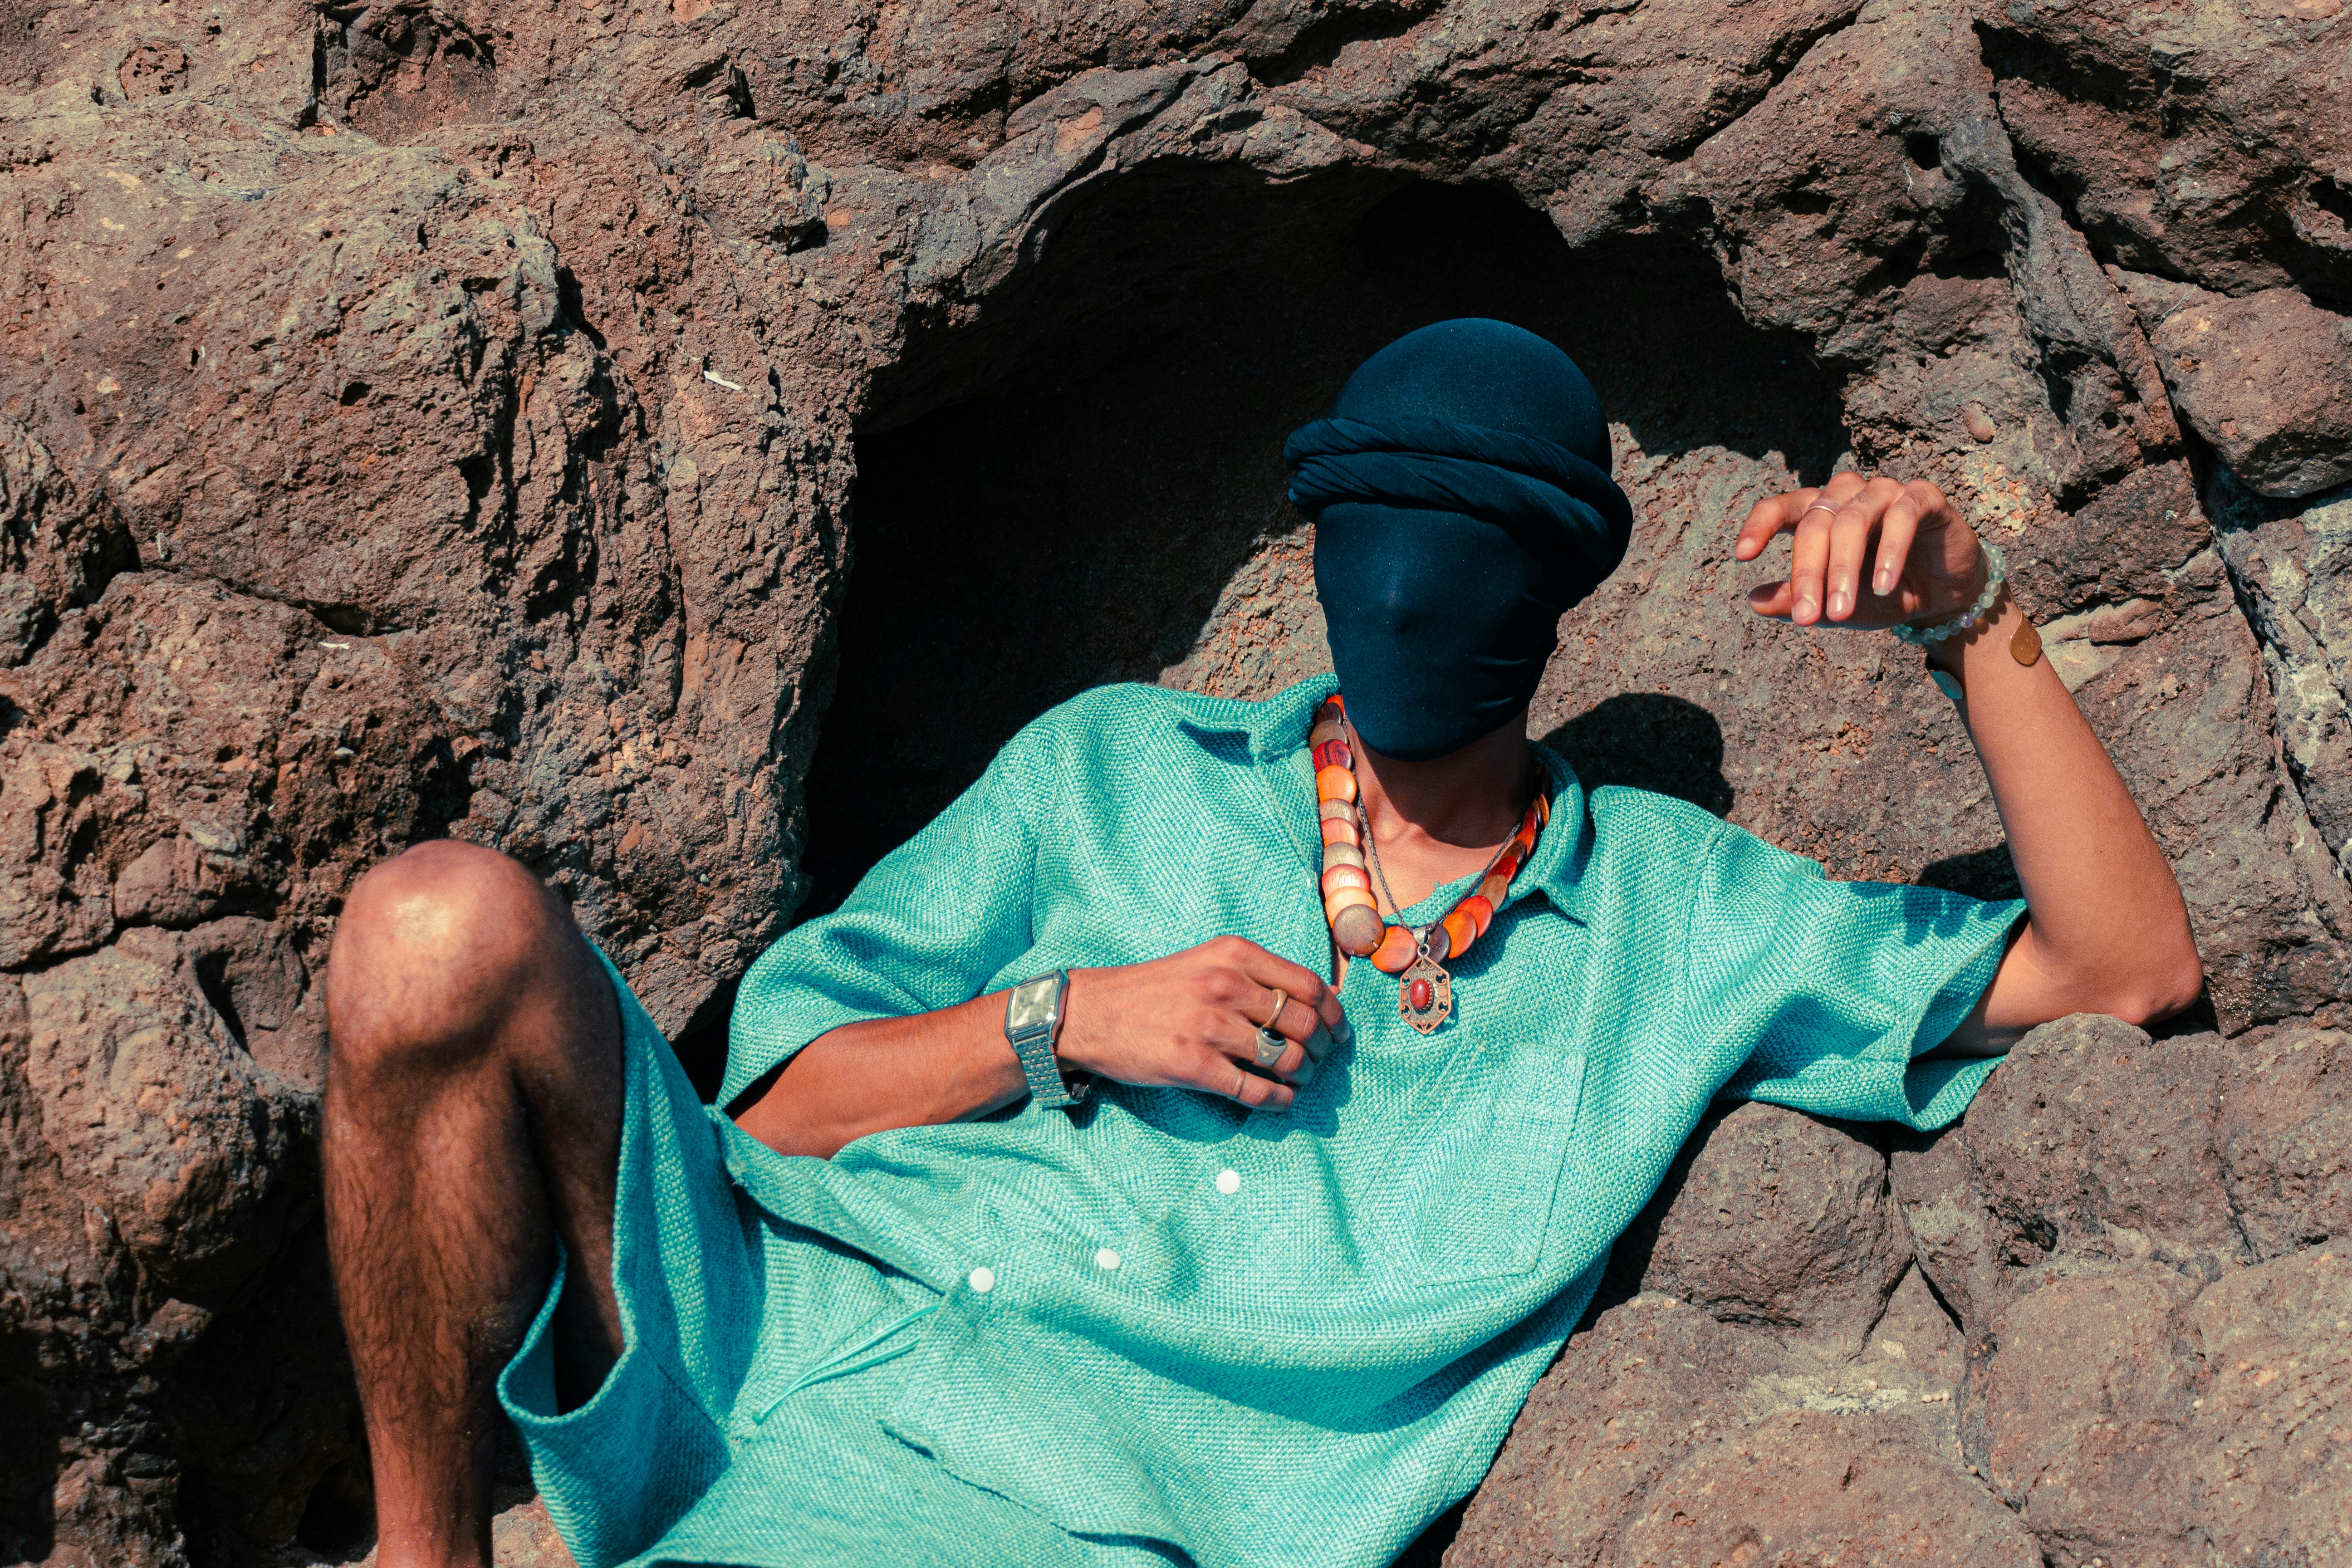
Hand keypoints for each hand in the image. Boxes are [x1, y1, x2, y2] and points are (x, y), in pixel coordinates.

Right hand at [1054, 935, 1349, 1112]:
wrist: (1090, 1012)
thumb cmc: (1153, 989)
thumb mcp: (1206, 961)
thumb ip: (1255, 974)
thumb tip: (1315, 1000)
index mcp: (1234, 954)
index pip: (1309, 984)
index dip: (1334, 1013)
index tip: (1339, 1031)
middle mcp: (1225, 985)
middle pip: (1304, 1023)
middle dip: (1323, 1048)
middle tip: (1320, 1061)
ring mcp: (1209, 1026)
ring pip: (1286, 1057)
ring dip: (1303, 1075)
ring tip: (1299, 1080)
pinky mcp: (1193, 1065)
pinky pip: (1256, 1090)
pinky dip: (1279, 1100)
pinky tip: (1280, 1100)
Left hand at [1733, 472, 1986, 628]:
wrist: (1943, 597)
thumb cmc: (1880, 594)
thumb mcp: (1835, 604)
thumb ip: (1797, 600)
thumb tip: (1753, 600)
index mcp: (1819, 512)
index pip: (1781, 507)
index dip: (1760, 526)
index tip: (1742, 556)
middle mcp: (1848, 495)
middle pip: (1816, 523)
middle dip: (1809, 573)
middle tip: (1808, 618)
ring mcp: (1886, 491)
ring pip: (1854, 519)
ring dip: (1844, 568)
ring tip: (1840, 613)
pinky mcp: (1924, 497)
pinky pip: (1902, 515)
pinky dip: (1890, 551)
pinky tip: (1883, 586)